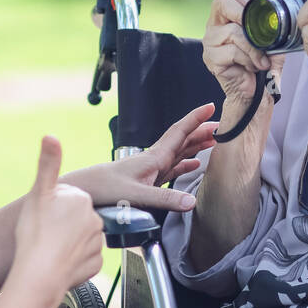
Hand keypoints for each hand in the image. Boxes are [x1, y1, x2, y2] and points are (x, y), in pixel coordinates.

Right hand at [12, 137, 103, 307]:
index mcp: (82, 200)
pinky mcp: (96, 264)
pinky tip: (60, 262)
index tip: (44, 218)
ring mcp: (97, 243)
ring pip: (81, 239)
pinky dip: (73, 261)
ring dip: (68, 243)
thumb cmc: (35, 235)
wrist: (39, 274)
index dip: (52, 208)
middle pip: (76, 219)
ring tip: (51, 249)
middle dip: (63, 225)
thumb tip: (51, 136)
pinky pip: (84, 259)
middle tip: (46, 234)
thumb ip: (48, 164)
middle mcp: (95, 220)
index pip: (67, 199)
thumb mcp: (39, 194)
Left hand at [63, 103, 218, 212]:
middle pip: (183, 139)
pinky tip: (194, 165)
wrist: (84, 191)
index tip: (211, 105)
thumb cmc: (104, 189)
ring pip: (179, 151)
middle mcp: (154, 159)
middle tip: (223, 125)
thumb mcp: (136, 195)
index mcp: (153, 157)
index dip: (196, 118)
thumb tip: (192, 202)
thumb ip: (165, 199)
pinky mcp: (147, 180)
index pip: (179, 132)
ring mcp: (151, 169)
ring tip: (214, 141)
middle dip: (202, 130)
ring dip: (197, 145)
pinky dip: (186, 163)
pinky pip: (173, 167)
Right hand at [202, 0, 285, 103]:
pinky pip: (233, 50)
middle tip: (259, 29)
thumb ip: (270, 22)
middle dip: (245, 13)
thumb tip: (284, 7)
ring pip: (233, 30)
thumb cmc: (262, 65)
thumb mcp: (271, 38)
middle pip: (221, 1)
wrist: (256, 94)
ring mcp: (210, 41)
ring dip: (253, 46)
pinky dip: (249, 59)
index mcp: (226, 15)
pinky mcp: (211, 58)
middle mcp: (214, 25)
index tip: (256, 3)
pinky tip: (253, 66)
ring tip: (260, 59)